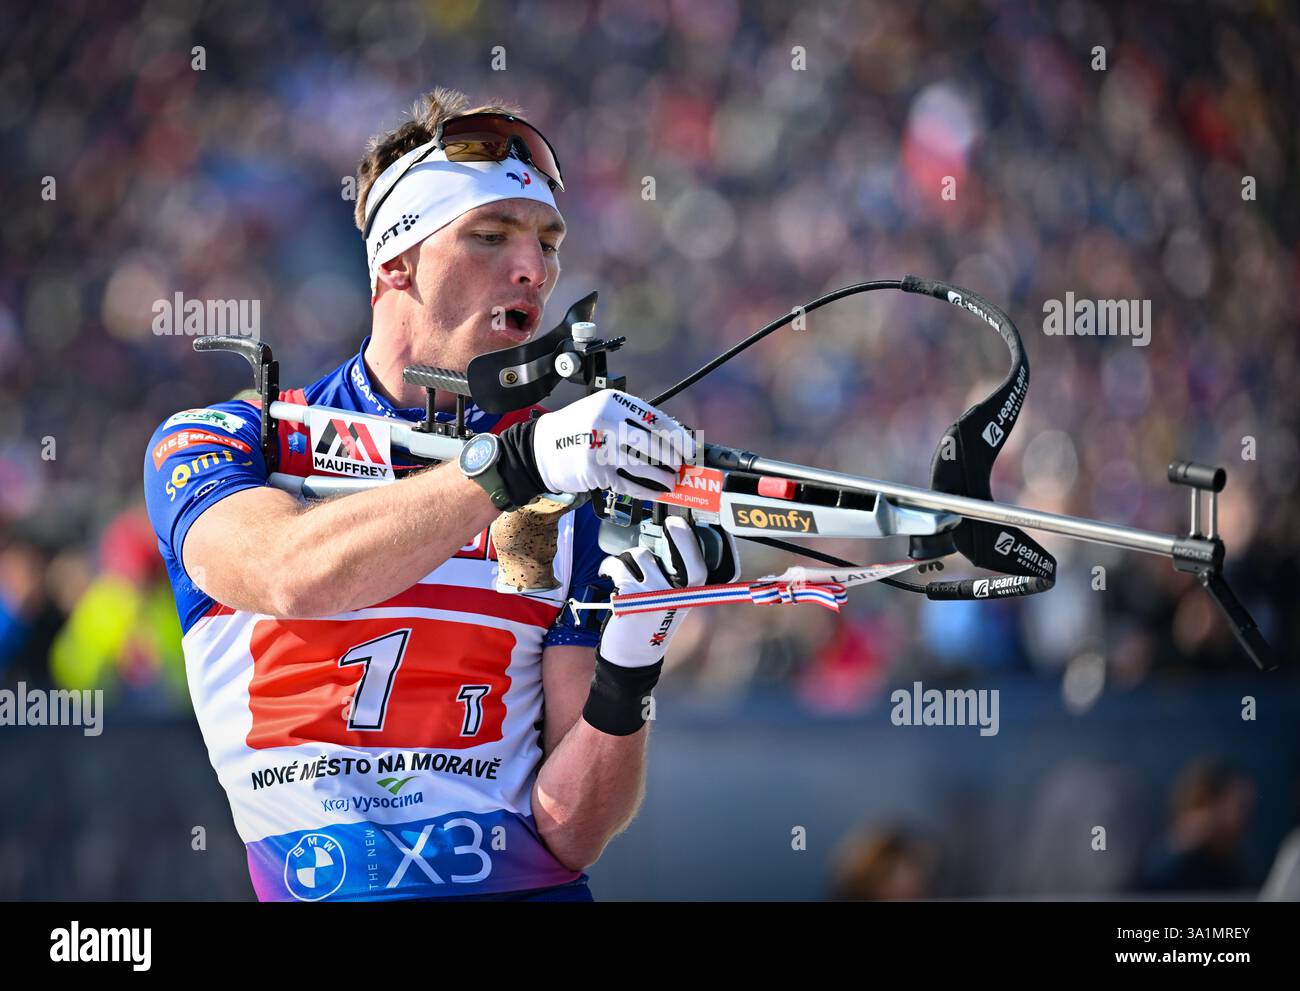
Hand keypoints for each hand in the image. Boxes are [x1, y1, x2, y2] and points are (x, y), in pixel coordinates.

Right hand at [530, 390, 694, 499]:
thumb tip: (671, 439)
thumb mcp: (603, 412)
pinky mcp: (595, 472)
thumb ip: (632, 421)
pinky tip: (656, 492)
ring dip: (662, 477)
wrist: (542, 448)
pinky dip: (646, 490)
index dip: (676, 436)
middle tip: (682, 465)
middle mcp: (606, 423)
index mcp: (613, 403)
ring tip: (672, 481)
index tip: (690, 447)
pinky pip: (628, 483)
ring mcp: (600, 448)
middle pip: (651, 443)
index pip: (654, 419)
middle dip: (671, 457)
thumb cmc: (578, 429)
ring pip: (642, 466)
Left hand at [597, 515, 738, 667]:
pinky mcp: (629, 594)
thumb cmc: (653, 624)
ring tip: (624, 569)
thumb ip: (677, 580)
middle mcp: (675, 593)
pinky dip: (609, 566)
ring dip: (628, 558)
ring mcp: (653, 592)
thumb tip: (670, 543)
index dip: (688, 539)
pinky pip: (618, 565)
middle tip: (667, 524)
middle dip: (673, 530)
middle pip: (674, 549)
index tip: (678, 523)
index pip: (697, 565)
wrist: (633, 655)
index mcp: (689, 596)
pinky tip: (608, 573)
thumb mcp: (675, 604)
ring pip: (639, 554)